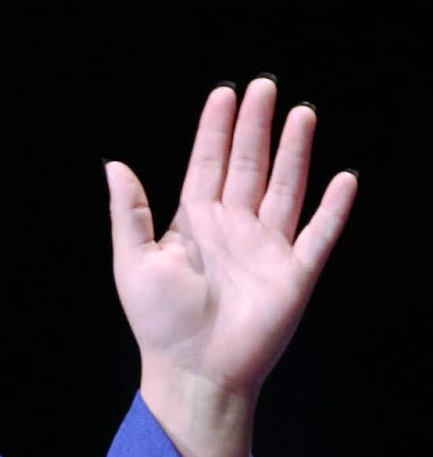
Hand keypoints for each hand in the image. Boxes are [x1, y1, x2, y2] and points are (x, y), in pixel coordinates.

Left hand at [104, 76, 356, 456]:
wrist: (193, 370)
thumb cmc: (159, 321)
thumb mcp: (133, 260)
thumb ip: (128, 211)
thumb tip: (113, 163)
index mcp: (193, 221)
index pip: (207, 163)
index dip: (215, 129)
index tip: (224, 93)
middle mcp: (232, 227)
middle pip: (248, 165)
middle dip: (256, 127)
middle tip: (265, 86)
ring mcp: (265, 247)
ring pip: (284, 188)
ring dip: (294, 153)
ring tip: (301, 114)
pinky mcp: (294, 274)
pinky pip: (319, 234)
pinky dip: (333, 208)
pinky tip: (342, 178)